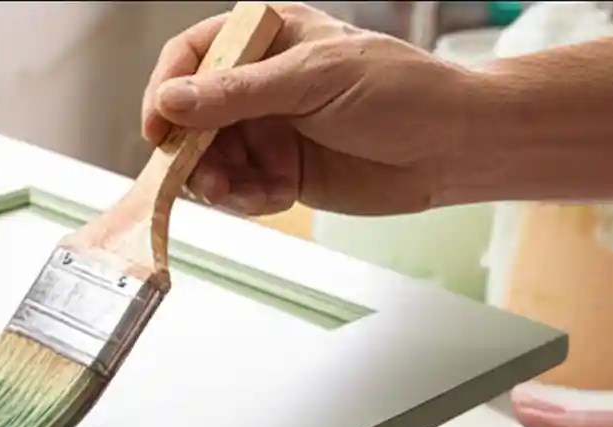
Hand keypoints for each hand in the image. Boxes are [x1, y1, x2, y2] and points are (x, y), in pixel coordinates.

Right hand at [140, 3, 475, 216]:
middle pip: (191, 117)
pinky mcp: (280, 172)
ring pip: (209, 160)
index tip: (158, 127)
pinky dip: (245, 200)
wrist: (453, 146)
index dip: (166, 91)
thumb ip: (236, 94)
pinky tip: (271, 198)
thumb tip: (172, 100)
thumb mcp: (312, 81)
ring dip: (215, 181)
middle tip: (200, 173)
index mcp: (266, 39)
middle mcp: (259, 84)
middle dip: (190, 149)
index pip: (191, 57)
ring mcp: (268, 130)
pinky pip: (239, 190)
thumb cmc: (401, 91)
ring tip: (236, 192)